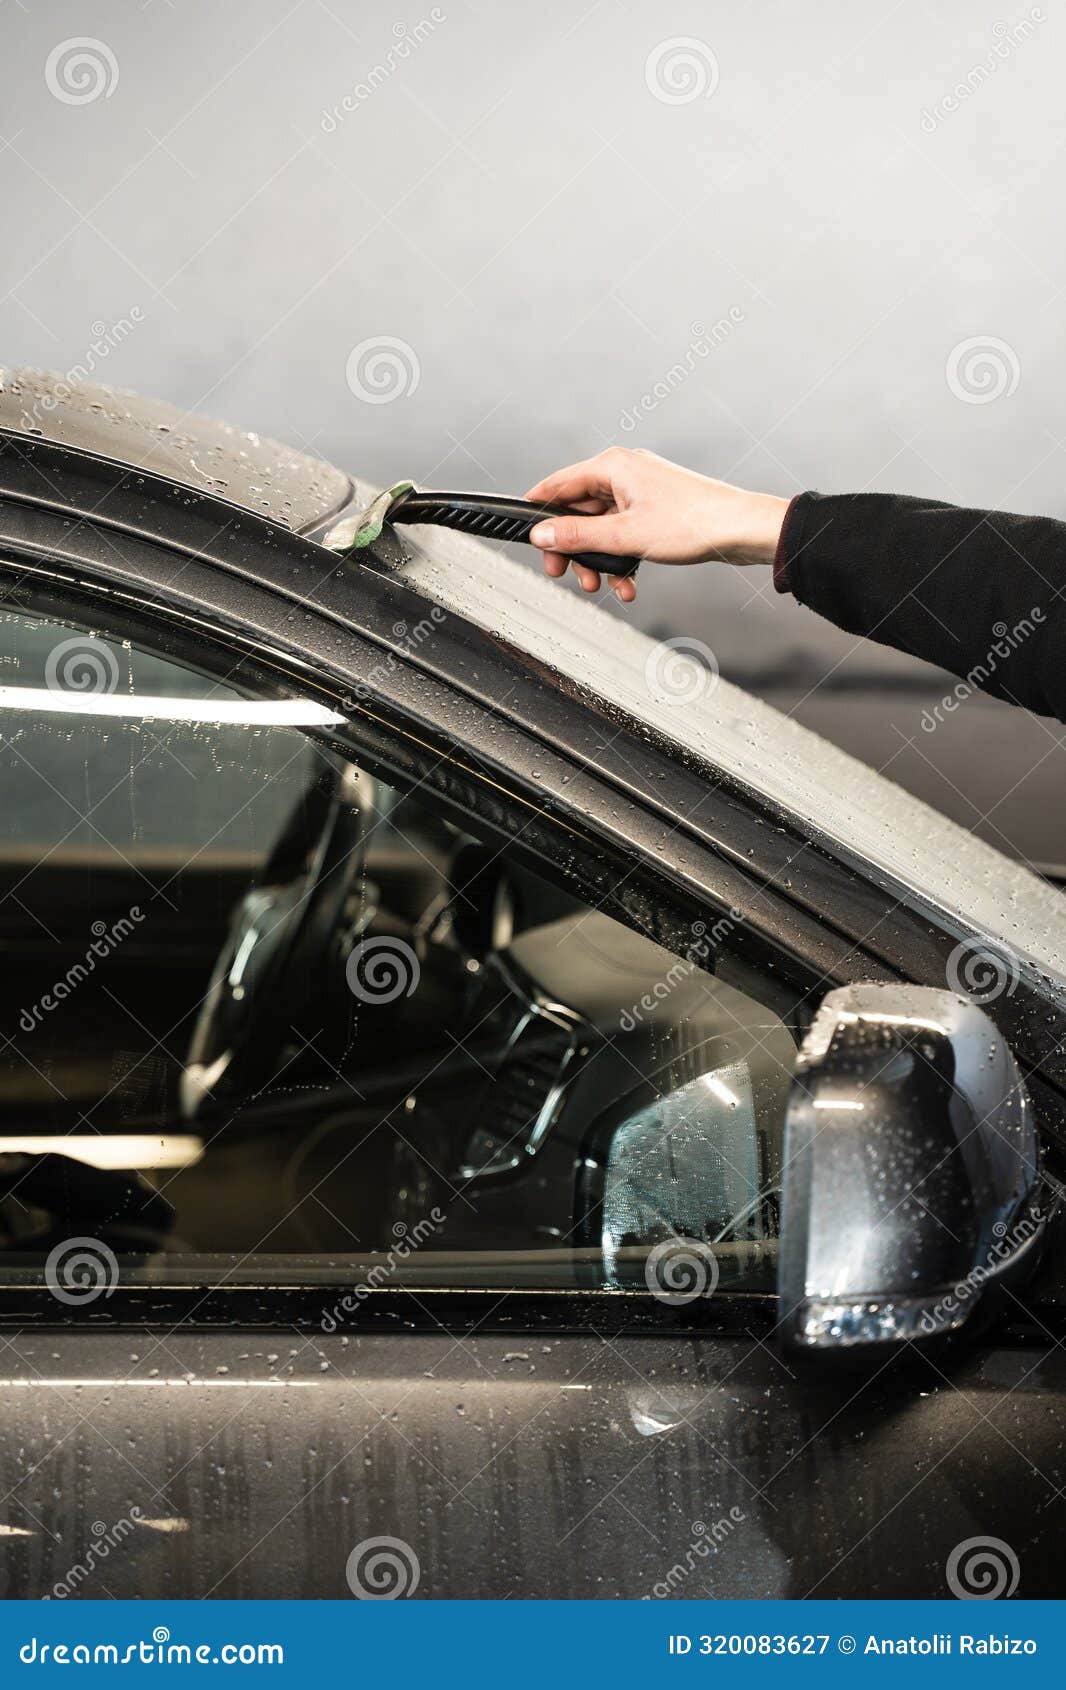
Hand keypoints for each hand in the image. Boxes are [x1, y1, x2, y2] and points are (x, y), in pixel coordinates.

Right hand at [525, 447, 790, 602]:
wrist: (740, 530)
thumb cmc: (692, 522)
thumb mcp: (624, 536)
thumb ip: (577, 537)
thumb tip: (540, 535)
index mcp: (612, 466)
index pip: (557, 486)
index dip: (539, 515)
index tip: (528, 539)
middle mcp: (624, 473)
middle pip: (578, 512)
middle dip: (573, 549)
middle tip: (567, 574)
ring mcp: (640, 492)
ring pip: (601, 528)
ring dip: (598, 560)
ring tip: (601, 585)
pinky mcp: (654, 510)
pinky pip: (624, 534)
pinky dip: (621, 559)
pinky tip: (627, 584)